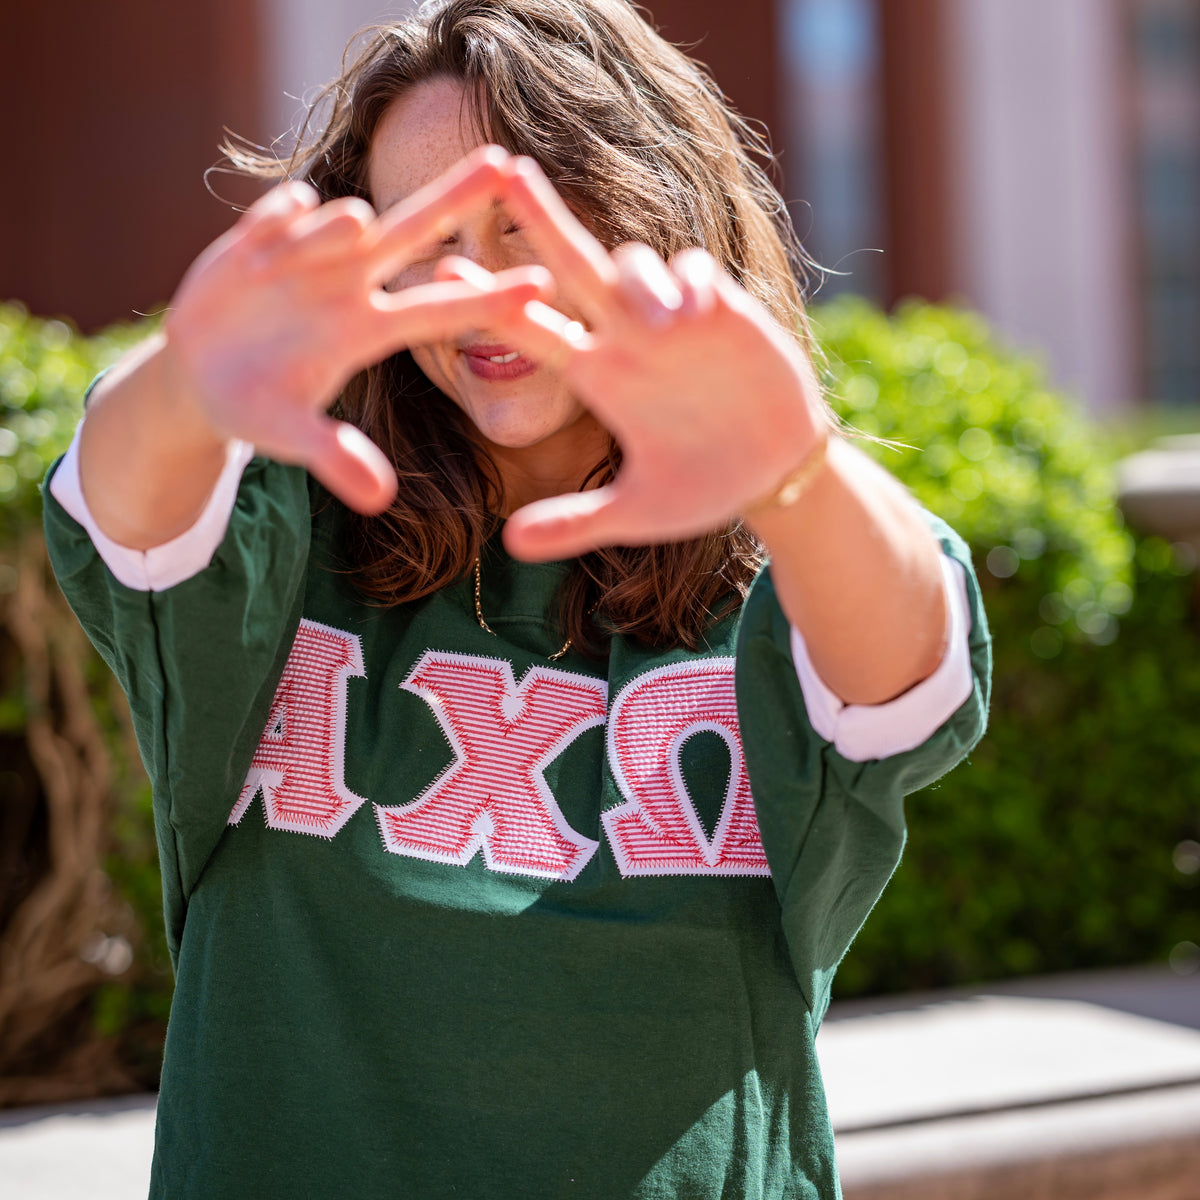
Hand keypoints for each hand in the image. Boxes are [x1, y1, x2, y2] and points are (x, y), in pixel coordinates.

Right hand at [163, 147, 548, 512]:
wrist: (195, 374)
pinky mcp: (262, 234)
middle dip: (457, 196)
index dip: (488, 301)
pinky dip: (279, 221)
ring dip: (340, 230)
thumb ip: (334, 457)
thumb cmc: (257, 409)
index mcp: (366, 331)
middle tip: (507, 162)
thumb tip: (378, 500)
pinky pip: (282, 213)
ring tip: (337, 238)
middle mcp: (350, 286)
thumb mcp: (290, 436)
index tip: (544, 286)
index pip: (440, 312)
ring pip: (342, 224)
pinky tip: (261, 244)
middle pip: (415, 233)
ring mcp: (307, 256)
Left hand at [467, 157, 826, 559]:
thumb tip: (510, 546)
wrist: (771, 472)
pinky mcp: (725, 310)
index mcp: (599, 377)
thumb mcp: (638, 511)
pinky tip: (698, 307)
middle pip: (575, 267)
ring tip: (662, 325)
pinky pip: (698, 276)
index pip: (536, 331)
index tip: (446, 272)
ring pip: (636, 267)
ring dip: (636, 280)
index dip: (495, 303)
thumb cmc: (701, 488)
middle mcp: (627, 338)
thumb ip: (577, 524)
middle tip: (506, 173)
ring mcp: (673, 321)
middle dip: (543, 220)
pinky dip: (691, 284)